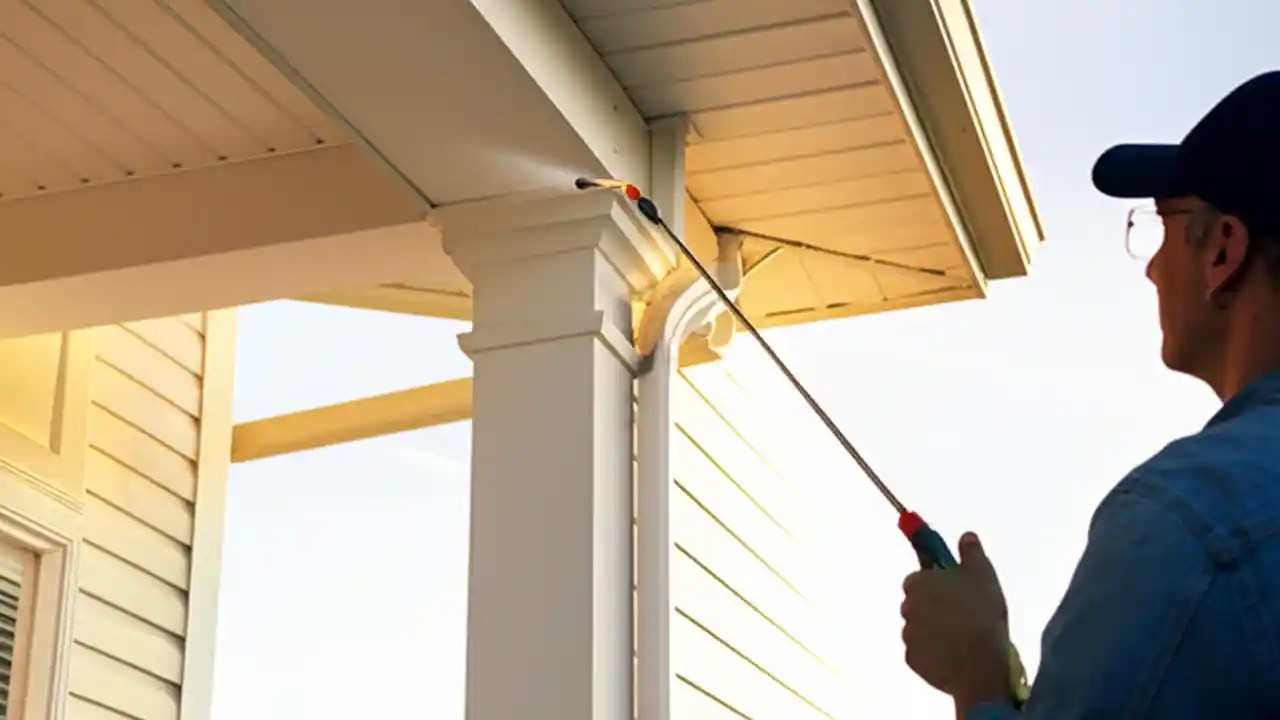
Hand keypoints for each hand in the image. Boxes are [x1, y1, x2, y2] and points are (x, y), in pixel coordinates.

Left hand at [901, 532, 1012, 708]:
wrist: (979, 662)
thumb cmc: (980, 611)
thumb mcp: (982, 573)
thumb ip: (971, 551)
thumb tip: (967, 536)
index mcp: (918, 582)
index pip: (919, 579)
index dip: (937, 585)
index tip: (953, 592)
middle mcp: (906, 607)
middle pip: (918, 604)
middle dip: (935, 608)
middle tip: (962, 615)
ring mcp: (908, 635)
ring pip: (921, 630)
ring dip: (936, 633)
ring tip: (964, 638)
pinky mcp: (912, 660)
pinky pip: (923, 654)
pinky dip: (936, 655)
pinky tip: (957, 656)